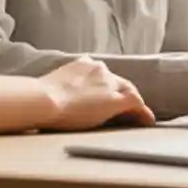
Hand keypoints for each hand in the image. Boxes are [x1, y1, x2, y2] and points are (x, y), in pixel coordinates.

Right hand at [38, 57, 156, 130]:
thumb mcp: (53, 86)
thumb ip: (63, 87)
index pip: (103, 75)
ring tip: (138, 119)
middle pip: (119, 83)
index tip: (107, 98)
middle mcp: (100, 69)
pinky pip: (137, 104)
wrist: (44, 100)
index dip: (108, 88)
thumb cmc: (40, 98)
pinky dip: (143, 114)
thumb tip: (57, 98)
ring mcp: (108, 83)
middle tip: (128, 111)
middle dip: (123, 96)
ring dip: (134, 106)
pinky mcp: (115, 99)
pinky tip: (147, 122)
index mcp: (84, 64)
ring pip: (129, 92)